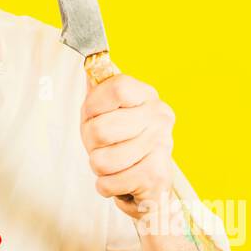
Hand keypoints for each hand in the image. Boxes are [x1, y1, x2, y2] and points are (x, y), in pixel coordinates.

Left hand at [80, 73, 176, 219]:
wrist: (149, 186)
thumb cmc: (122, 143)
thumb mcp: (107, 112)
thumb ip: (98, 88)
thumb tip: (89, 63)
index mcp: (146, 96)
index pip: (116, 87)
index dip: (93, 105)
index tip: (93, 115)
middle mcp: (159, 118)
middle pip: (100, 130)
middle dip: (91, 144)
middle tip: (103, 147)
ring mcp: (161, 147)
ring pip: (101, 160)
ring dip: (99, 168)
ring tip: (113, 165)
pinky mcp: (157, 177)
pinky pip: (108, 183)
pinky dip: (106, 187)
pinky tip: (121, 181)